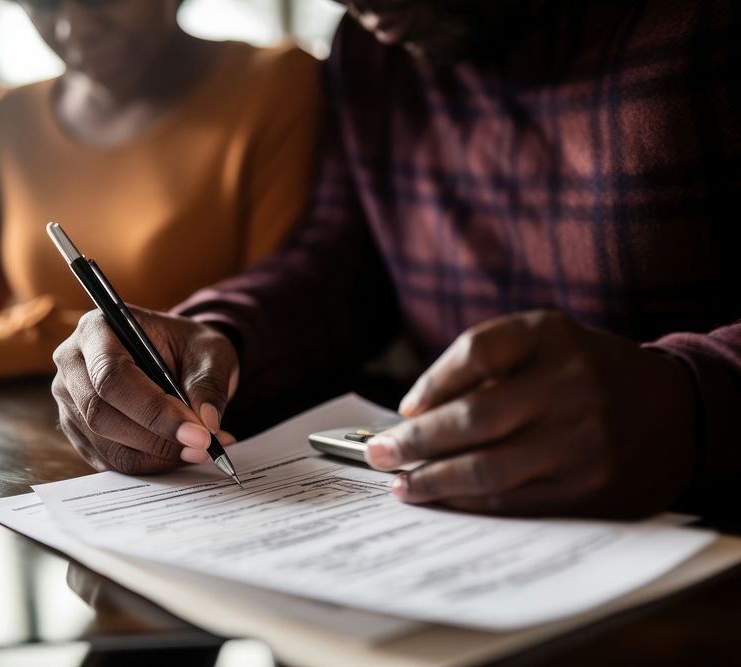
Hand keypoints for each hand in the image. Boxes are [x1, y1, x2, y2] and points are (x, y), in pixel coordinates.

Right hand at [51, 307, 238, 474]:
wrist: (176, 356)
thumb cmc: (187, 346)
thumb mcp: (209, 351)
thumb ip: (209, 383)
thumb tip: (207, 422)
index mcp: (97, 329)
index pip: (112, 375)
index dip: (153, 409)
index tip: (197, 432)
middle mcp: (72, 363)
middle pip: (100, 413)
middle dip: (156, 438)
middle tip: (203, 446)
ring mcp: (68, 400)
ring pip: (105, 443)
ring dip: (156, 455)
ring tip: (199, 449)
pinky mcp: (77, 430)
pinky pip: (109, 459)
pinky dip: (149, 464)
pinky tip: (179, 453)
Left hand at [365, 310, 696, 517]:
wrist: (678, 412)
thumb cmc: (585, 374)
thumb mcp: (547, 343)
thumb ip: (487, 364)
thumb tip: (414, 413)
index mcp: (551, 337)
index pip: (475, 353)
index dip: (431, 384)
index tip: (404, 410)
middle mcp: (569, 384)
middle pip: (473, 417)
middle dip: (415, 440)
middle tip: (378, 452)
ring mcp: (582, 439)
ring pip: (488, 468)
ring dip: (433, 479)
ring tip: (399, 484)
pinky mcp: (589, 487)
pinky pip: (513, 499)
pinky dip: (468, 503)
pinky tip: (442, 500)